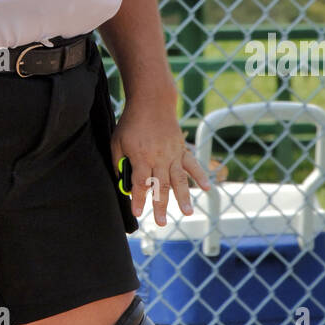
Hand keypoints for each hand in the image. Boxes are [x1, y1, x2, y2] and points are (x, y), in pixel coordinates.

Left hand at [111, 102, 210, 224]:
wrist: (152, 101)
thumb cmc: (131, 122)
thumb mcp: (117, 141)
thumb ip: (119, 162)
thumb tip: (122, 181)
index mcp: (141, 157)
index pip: (139, 184)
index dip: (138, 200)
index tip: (137, 213)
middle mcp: (159, 158)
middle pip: (160, 186)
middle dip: (160, 206)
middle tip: (161, 223)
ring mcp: (173, 154)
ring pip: (179, 179)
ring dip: (183, 197)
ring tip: (188, 212)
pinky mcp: (181, 149)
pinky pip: (192, 164)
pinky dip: (200, 176)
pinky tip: (206, 188)